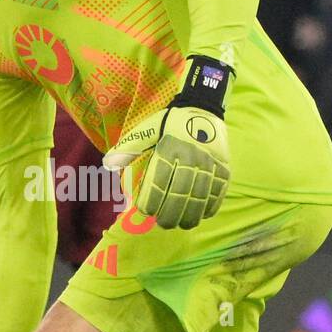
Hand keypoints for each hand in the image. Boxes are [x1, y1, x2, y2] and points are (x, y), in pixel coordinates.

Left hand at [103, 55, 232, 229]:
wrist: (203, 107)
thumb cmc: (169, 122)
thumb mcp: (146, 129)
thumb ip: (128, 147)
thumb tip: (107, 163)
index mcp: (169, 147)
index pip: (160, 180)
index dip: (152, 199)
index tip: (146, 211)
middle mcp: (191, 156)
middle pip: (181, 191)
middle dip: (171, 212)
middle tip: (163, 224)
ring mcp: (210, 162)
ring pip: (201, 195)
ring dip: (191, 214)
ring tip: (182, 224)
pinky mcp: (224, 166)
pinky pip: (218, 191)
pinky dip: (210, 206)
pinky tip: (201, 215)